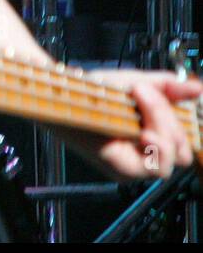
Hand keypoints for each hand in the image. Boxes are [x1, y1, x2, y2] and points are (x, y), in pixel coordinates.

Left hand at [68, 69, 201, 179]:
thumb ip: (168, 87)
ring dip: (160, 121)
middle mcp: (145, 156)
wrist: (63, 89)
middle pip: (182, 151)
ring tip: (138, 97)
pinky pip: (154, 167)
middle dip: (168, 116)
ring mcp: (135, 166)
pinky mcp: (122, 169)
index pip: (186, 143)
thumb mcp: (137, 82)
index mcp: (153, 138)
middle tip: (144, 92)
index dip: (185, 123)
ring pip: (172, 158)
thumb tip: (198, 88)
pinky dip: (155, 142)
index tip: (181, 99)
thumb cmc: (94, 89)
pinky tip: (143, 129)